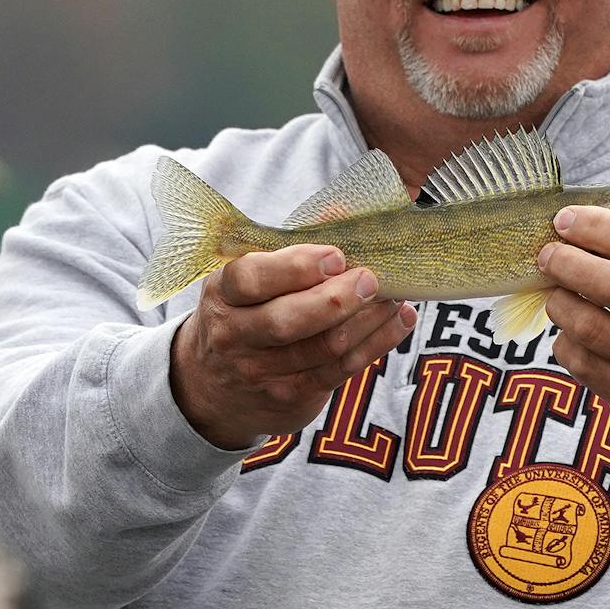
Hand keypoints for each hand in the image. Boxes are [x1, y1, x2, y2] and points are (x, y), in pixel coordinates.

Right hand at [169, 245, 416, 449]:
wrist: (212, 390)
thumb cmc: (242, 317)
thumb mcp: (246, 282)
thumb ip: (289, 249)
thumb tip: (341, 211)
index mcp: (222, 294)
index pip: (251, 278)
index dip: (296, 266)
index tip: (336, 256)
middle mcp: (235, 336)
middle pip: (289, 320)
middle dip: (337, 298)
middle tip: (372, 279)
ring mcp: (261, 371)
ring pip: (324, 346)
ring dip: (368, 319)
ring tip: (394, 296)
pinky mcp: (291, 397)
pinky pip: (342, 370)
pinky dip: (377, 343)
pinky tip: (398, 321)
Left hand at [536, 208, 609, 466]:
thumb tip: (599, 238)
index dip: (597, 226)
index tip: (567, 220)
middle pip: (608, 284)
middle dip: (566, 262)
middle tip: (547, 255)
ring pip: (586, 326)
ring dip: (558, 304)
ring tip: (555, 295)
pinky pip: (583, 366)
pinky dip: (566, 344)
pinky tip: (570, 334)